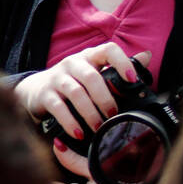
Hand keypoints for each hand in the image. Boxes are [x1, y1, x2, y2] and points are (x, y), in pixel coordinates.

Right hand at [14, 42, 149, 140]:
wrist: (35, 90)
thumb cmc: (73, 82)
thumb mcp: (94, 71)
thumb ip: (118, 67)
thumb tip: (147, 56)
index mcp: (89, 57)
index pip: (108, 50)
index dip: (122, 62)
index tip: (132, 80)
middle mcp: (72, 64)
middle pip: (92, 77)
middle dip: (105, 98)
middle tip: (113, 115)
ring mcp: (57, 78)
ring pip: (76, 93)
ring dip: (90, 113)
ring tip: (98, 128)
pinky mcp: (45, 95)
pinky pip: (59, 108)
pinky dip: (70, 122)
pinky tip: (78, 133)